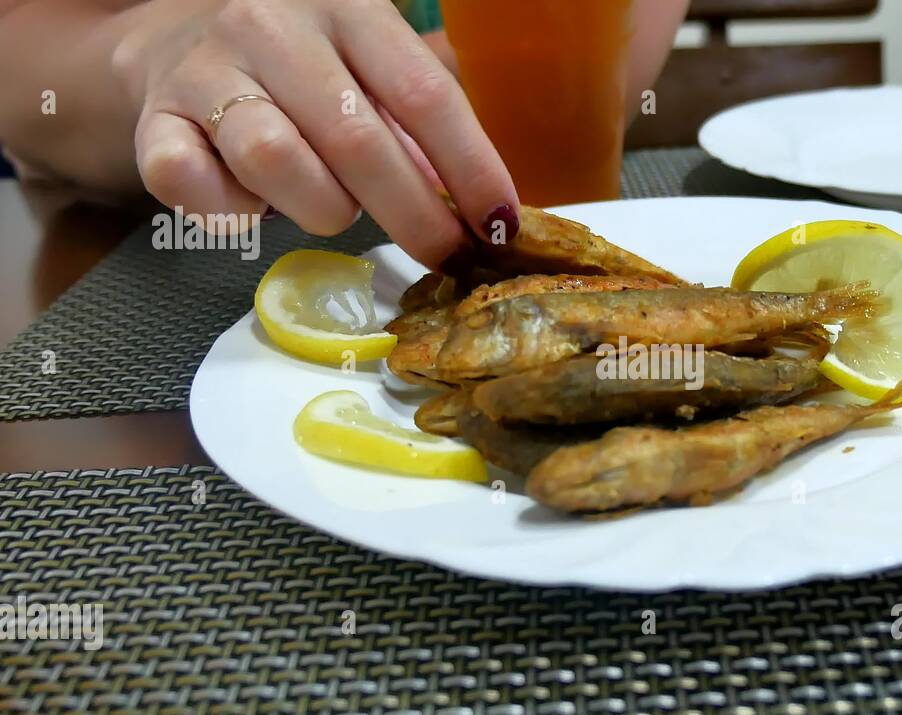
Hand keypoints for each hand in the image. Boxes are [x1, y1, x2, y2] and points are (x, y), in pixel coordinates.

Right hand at [111, 0, 519, 264]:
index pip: (424, 94)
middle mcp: (273, 27)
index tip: (499, 226)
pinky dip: (229, 213)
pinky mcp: (153, 118)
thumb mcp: (368, 70)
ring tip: (332, 207)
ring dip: (322, 208)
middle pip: (357, 138)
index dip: (471, 168)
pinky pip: (190, 183)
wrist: (174, 40)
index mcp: (347, 10)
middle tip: (442, 254)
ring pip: (276, 159)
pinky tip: (251, 209)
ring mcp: (207, 70)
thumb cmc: (303, 71)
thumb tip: (480, 208)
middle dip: (413, 214)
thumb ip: (418, 128)